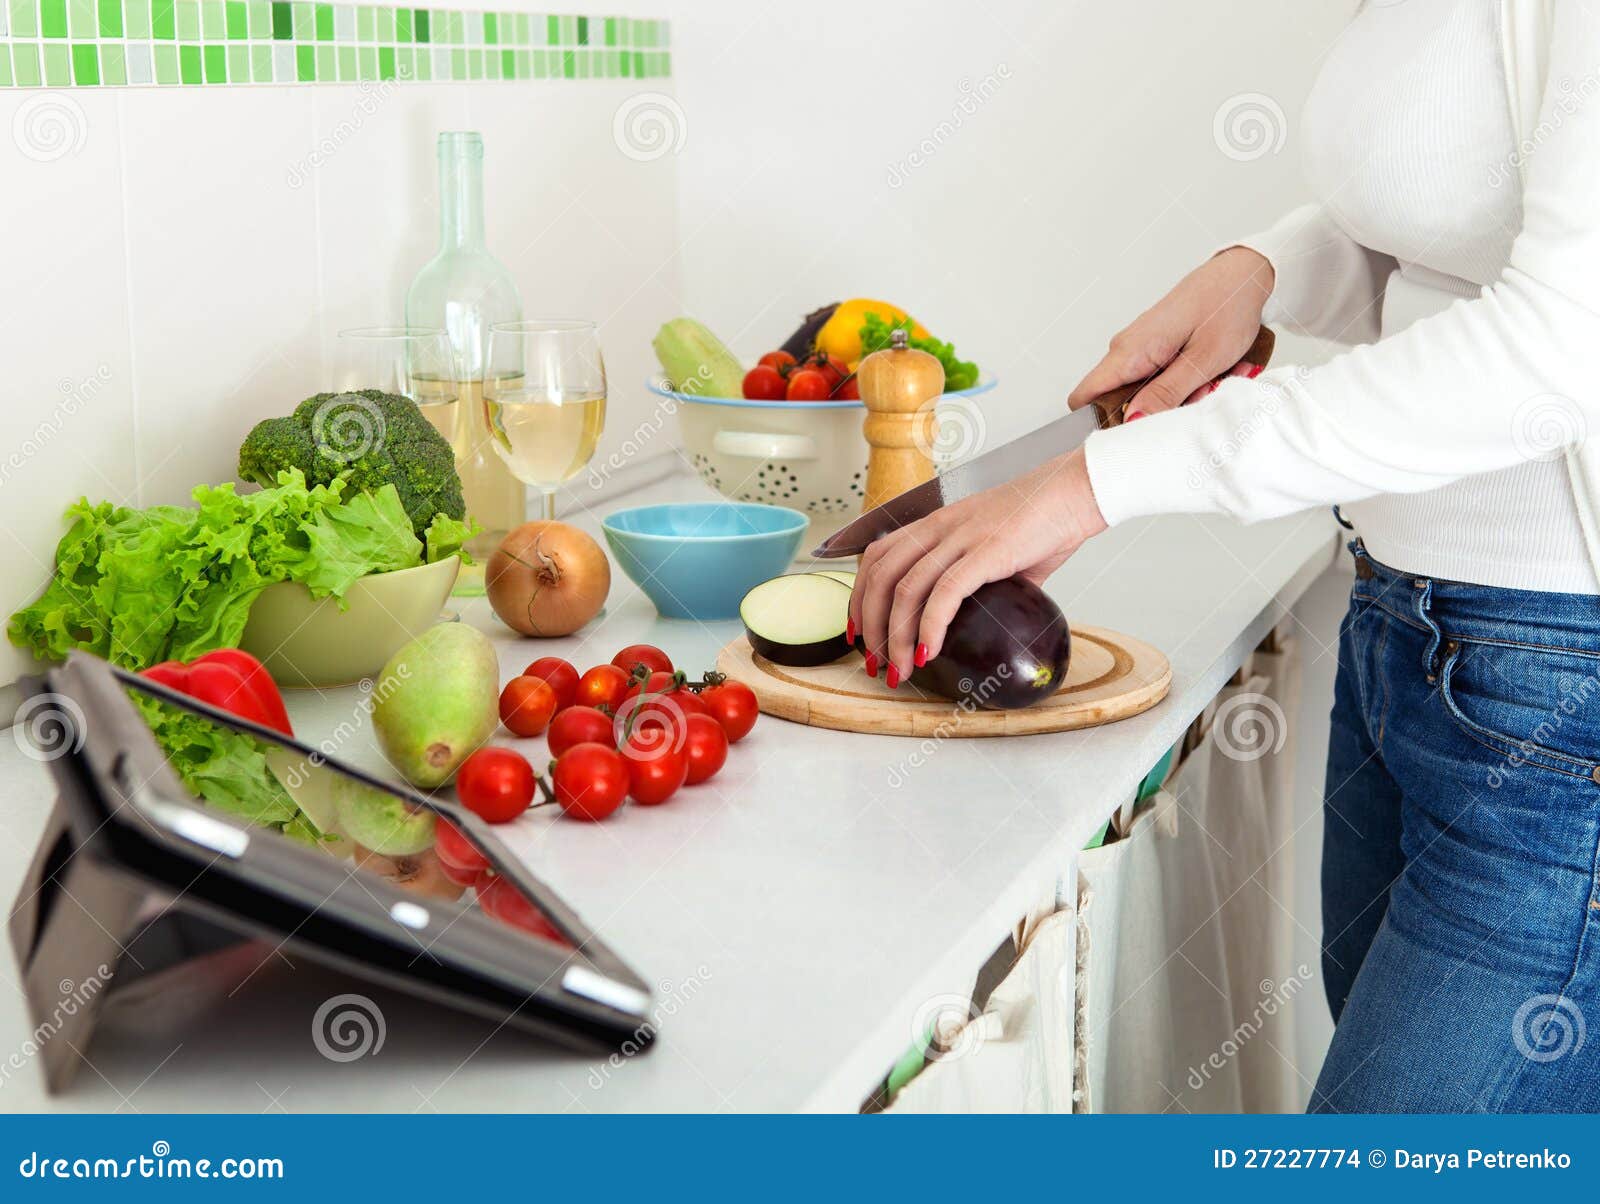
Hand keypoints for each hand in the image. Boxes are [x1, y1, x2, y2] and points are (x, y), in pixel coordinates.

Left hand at [849, 448, 1106, 684]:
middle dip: (870, 626)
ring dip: (896, 636)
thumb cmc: (1045, 519)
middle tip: (876, 662)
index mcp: (936, 524)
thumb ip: (984, 581)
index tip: (860, 631)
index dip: (859, 596)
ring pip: (905, 589)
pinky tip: (929, 652)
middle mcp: (939, 527)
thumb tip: (987, 616)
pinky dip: (931, 626)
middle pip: (879, 577)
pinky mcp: (986, 551)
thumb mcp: (999, 549)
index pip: (876, 557)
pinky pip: (945, 593)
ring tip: (901, 670)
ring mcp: (960, 538)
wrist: (1078, 492)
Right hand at [1068, 247, 1273, 419]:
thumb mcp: (1203, 360)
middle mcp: (1126, 348)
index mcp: (1130, 351)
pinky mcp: (1152, 346)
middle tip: (1190, 402)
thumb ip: (1165, 394)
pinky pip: (1153, 379)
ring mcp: (1138, 347)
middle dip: (1149, 413)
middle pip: (1114, 401)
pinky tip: (1202, 374)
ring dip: (1169, 399)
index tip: (1131, 434)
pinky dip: (1177, 384)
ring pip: (1138, 392)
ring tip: (1205, 384)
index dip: (1099, 422)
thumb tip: (1132, 421)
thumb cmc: (1226, 306)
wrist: (1240, 275)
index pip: (1083, 396)